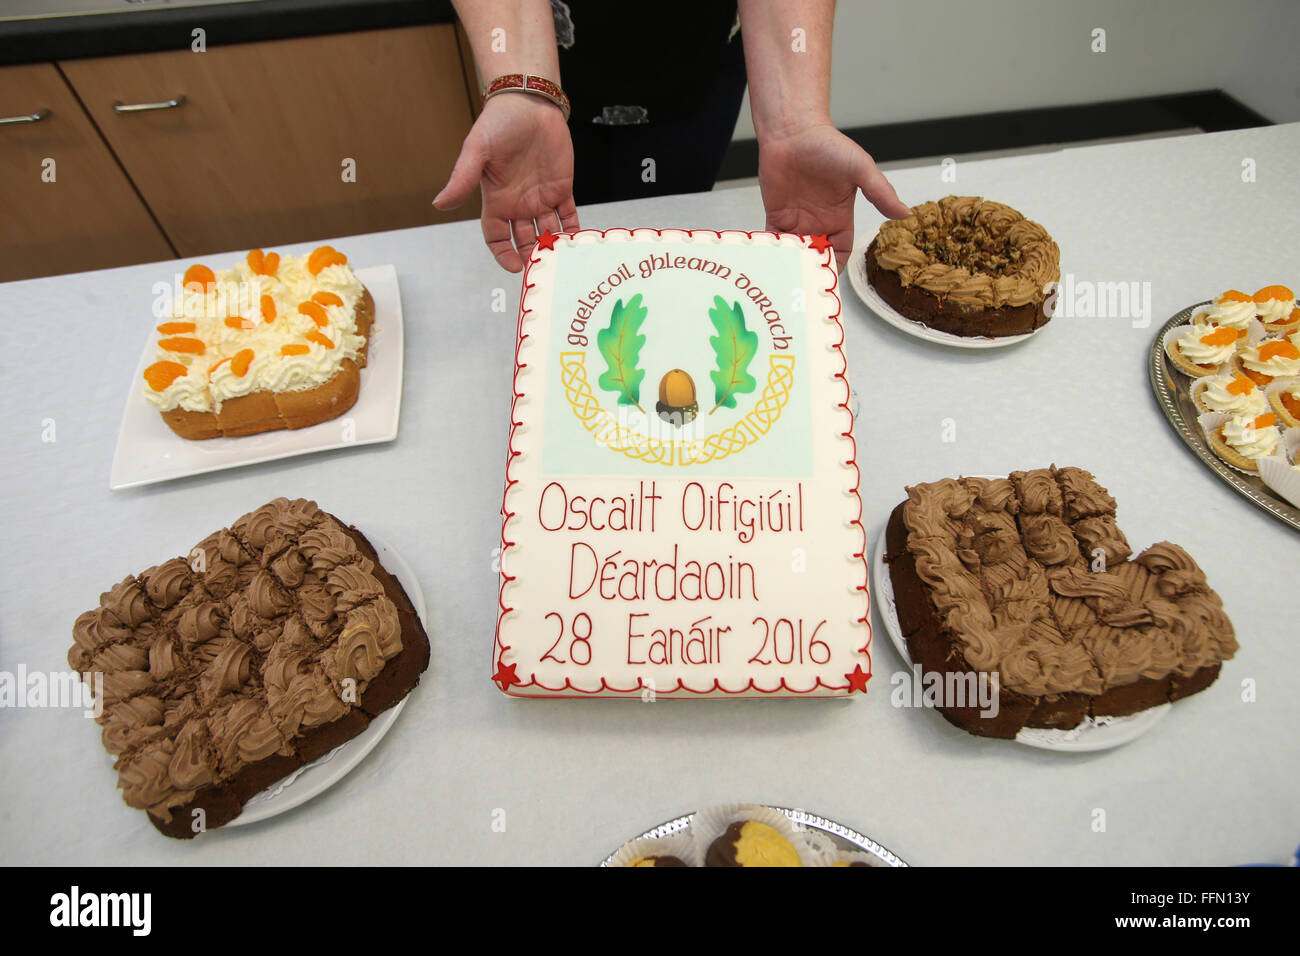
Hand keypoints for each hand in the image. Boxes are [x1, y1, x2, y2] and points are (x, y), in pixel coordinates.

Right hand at [434, 94, 579, 272]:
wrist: (530, 102)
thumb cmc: (499, 122)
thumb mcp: (476, 150)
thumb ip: (461, 179)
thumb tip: (439, 204)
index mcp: (497, 200)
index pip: (497, 237)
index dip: (504, 254)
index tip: (516, 267)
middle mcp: (518, 203)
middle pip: (524, 240)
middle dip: (532, 255)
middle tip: (543, 266)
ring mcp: (541, 197)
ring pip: (548, 232)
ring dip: (554, 246)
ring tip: (561, 258)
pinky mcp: (562, 188)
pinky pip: (568, 216)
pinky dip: (573, 230)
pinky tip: (577, 242)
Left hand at [757, 123, 908, 271]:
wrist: (794, 131)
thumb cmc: (829, 145)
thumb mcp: (860, 169)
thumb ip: (880, 192)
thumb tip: (905, 213)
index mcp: (839, 218)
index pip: (840, 252)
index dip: (835, 266)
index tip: (828, 278)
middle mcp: (818, 223)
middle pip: (815, 257)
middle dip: (811, 270)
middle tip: (803, 283)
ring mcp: (796, 221)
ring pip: (793, 253)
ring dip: (791, 264)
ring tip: (786, 277)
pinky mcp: (775, 216)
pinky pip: (773, 242)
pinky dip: (772, 254)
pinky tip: (772, 263)